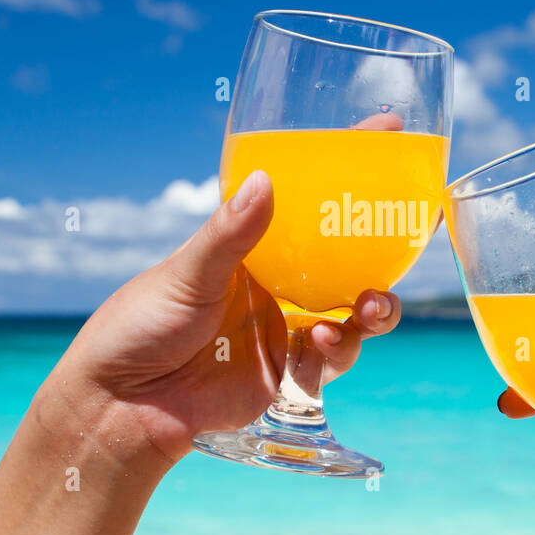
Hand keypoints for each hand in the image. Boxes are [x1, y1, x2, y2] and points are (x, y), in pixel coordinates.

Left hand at [40, 170, 400, 470]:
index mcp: (251, 245)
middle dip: (384, 246)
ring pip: (352, 310)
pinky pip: (332, 359)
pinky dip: (339, 348)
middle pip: (346, 257)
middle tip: (411, 231)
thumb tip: (265, 180)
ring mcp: (285, 328)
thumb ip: (229, 235)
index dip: (347, 164)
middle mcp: (275, 283)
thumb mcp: (185, 273)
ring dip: (373, 306)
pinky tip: (326, 341)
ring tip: (371, 306)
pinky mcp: (287, 374)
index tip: (389, 128)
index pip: (307, 197)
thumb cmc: (138, 326)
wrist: (122, 406)